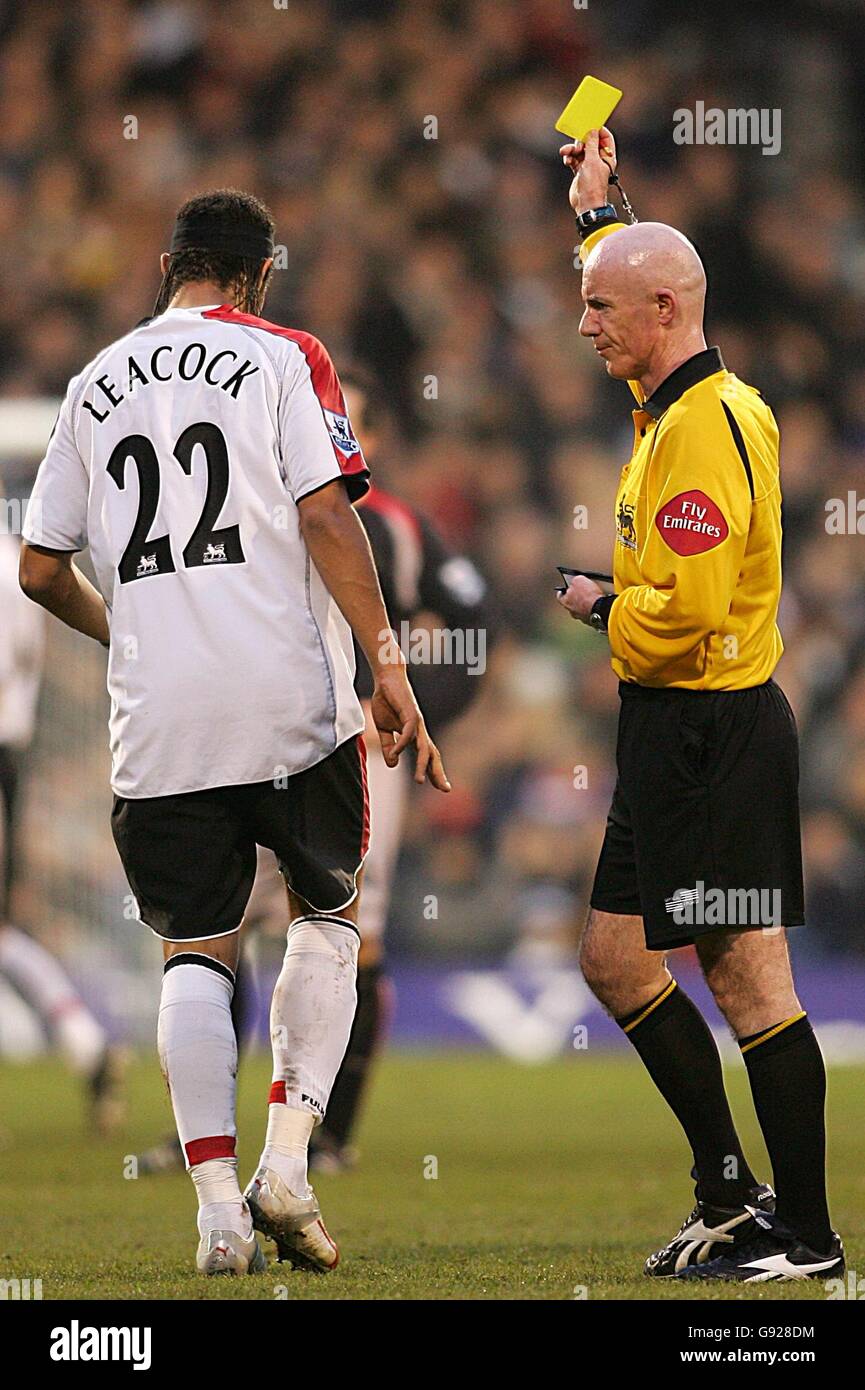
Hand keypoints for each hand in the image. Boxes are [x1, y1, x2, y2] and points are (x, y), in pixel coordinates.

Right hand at [370, 665, 450, 790]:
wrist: (386, 678)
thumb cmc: (387, 701)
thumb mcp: (384, 728)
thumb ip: (389, 746)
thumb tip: (392, 764)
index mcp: (415, 735)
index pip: (428, 756)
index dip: (434, 771)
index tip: (441, 787)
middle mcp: (420, 730)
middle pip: (432, 754)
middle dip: (438, 772)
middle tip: (445, 789)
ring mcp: (416, 722)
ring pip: (423, 747)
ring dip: (423, 765)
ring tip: (420, 781)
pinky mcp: (410, 712)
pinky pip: (408, 733)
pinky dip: (402, 744)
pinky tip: (396, 753)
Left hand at [557, 574, 603, 622]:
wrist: (600, 608)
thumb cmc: (587, 596)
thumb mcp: (578, 580)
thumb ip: (574, 581)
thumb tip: (576, 581)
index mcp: (565, 601)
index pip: (560, 596)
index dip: (564, 590)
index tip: (567, 587)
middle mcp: (571, 611)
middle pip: (571, 603)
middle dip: (576, 597)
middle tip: (582, 591)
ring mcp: (581, 617)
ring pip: (581, 609)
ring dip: (585, 604)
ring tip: (592, 597)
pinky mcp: (591, 620)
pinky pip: (590, 612)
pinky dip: (593, 608)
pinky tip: (597, 603)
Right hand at [560, 126, 616, 214]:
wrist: (586, 204)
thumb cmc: (593, 184)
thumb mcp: (592, 160)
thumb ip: (591, 144)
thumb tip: (592, 130)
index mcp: (607, 156)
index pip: (605, 137)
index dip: (598, 130)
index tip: (588, 126)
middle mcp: (599, 159)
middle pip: (590, 142)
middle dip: (581, 141)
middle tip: (576, 144)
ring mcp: (588, 165)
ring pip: (579, 150)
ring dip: (571, 150)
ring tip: (565, 152)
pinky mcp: (579, 171)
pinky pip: (573, 159)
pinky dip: (569, 158)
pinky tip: (567, 161)